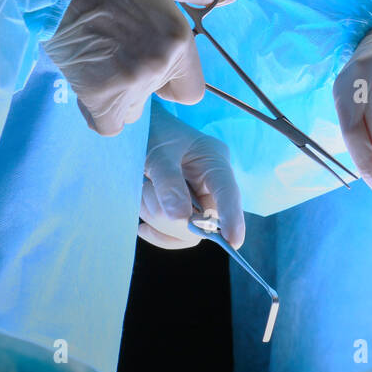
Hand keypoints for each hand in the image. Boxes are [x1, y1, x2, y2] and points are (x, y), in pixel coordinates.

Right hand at [43, 0, 240, 134]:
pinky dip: (102, 112)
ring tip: (102, 63)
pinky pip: (107, 125)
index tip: (153, 58)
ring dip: (122, 96)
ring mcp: (127, 82)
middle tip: (121, 52)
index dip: (174, 79)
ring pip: (132, 112)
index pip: (191, 91)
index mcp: (179, 41)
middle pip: (159, 99)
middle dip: (145, 83)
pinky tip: (92, 84)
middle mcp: (158, 67)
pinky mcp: (95, 93)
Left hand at [139, 104, 244, 249]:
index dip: (232, 218)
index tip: (234, 241)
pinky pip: (177, 234)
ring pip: (186, 229)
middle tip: (146, 192)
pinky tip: (143, 227)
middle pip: (205, 220)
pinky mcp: (183, 210)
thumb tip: (180, 218)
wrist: (138, 130)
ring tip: (142, 190)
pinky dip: (158, 232)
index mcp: (214, 162)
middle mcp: (211, 183)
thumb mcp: (157, 153)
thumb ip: (168, 183)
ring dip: (157, 217)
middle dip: (172, 217)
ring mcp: (197, 199)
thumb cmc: (152, 132)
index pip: (228, 193)